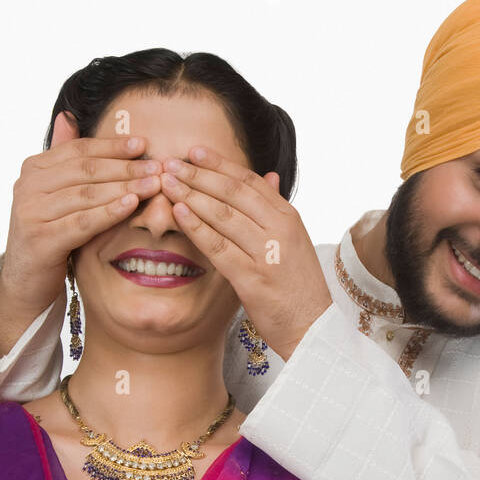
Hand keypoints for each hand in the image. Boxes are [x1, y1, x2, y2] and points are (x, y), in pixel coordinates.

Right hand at [0, 112, 165, 320]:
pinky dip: (109, 212)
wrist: (25, 281)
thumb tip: (69, 115)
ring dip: (124, 186)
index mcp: (33, 169)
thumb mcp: (53, 194)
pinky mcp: (42, 239)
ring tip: (153, 183)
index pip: (79, 150)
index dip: (112, 146)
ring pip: (87, 194)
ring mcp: (32, 212)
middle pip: (85, 170)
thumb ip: (61, 157)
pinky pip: (83, 222)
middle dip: (125, 166)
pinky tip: (132, 205)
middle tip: (157, 165)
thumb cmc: (47, 235)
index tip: (143, 144)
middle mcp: (28, 186)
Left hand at [158, 147, 332, 358]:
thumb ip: (277, 209)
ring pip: (223, 215)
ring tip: (166, 182)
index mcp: (289, 218)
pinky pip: (218, 247)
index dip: (220, 164)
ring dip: (191, 195)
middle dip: (199, 175)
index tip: (194, 151)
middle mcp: (279, 230)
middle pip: (233, 192)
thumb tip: (270, 176)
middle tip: (170, 162)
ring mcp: (266, 254)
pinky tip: (178, 213)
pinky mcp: (252, 279)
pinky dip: (197, 227)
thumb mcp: (294, 241)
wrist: (313, 328)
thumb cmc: (298, 287)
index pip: (250, 181)